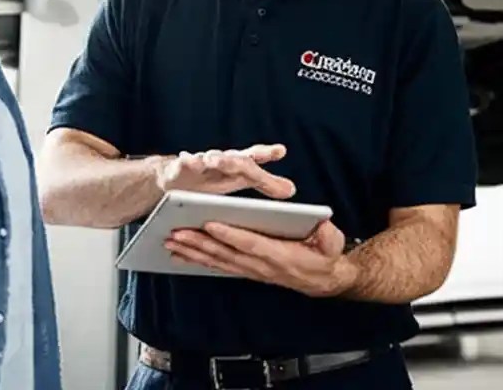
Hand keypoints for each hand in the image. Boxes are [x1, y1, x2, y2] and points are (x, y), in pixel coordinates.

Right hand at [156, 144, 294, 198]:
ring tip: (213, 159)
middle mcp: (219, 160)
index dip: (266, 154)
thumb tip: (292, 189)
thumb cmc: (213, 178)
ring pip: (207, 158)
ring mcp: (199, 163)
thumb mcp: (240, 181)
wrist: (177, 177)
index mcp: (236, 165)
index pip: (253, 158)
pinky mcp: (180, 168)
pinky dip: (185, 162)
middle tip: (251, 161)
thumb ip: (265, 183)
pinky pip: (182, 164)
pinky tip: (187, 161)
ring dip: (212, 159)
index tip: (280, 151)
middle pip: (232, 159)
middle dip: (240, 160)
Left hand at [164, 220, 358, 297]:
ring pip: (219, 262)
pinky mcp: (248, 271)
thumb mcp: (332, 241)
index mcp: (281, 256)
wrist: (325, 280)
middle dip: (199, 243)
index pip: (251, 244)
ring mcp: (253, 271)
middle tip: (176, 232)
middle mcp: (262, 267)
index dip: (230, 235)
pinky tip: (182, 254)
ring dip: (193, 252)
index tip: (210, 223)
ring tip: (170, 242)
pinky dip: (199, 260)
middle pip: (226, 254)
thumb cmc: (326, 256)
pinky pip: (220, 266)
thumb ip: (325, 233)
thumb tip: (319, 224)